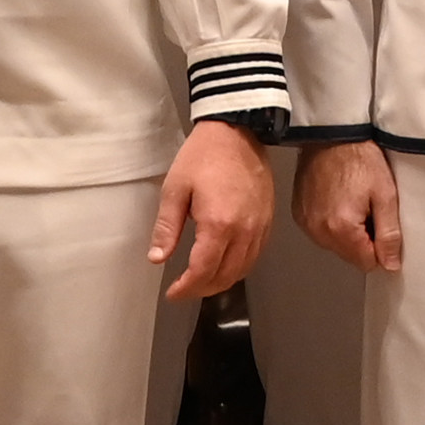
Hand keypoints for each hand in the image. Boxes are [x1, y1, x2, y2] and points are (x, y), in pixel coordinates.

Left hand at [151, 119, 270, 302]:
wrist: (238, 131)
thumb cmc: (204, 156)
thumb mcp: (175, 189)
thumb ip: (166, 228)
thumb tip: (157, 258)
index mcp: (218, 224)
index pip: (202, 271)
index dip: (186, 288)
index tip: (172, 293)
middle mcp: (244, 231)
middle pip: (224, 277)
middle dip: (201, 289)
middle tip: (183, 289)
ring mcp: (259, 228)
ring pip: (242, 270)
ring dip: (220, 282)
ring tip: (200, 281)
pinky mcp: (267, 222)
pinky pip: (254, 256)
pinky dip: (238, 268)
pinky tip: (223, 264)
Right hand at [297, 141, 401, 273]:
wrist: (331, 133)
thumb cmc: (359, 158)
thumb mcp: (385, 195)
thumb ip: (389, 234)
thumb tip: (390, 264)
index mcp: (341, 228)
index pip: (367, 263)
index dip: (380, 247)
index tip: (381, 224)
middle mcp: (319, 231)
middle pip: (350, 256)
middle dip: (363, 240)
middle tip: (367, 208)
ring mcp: (306, 223)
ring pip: (335, 246)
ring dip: (346, 233)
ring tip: (351, 202)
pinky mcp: (299, 214)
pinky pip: (320, 232)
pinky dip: (331, 222)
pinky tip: (337, 200)